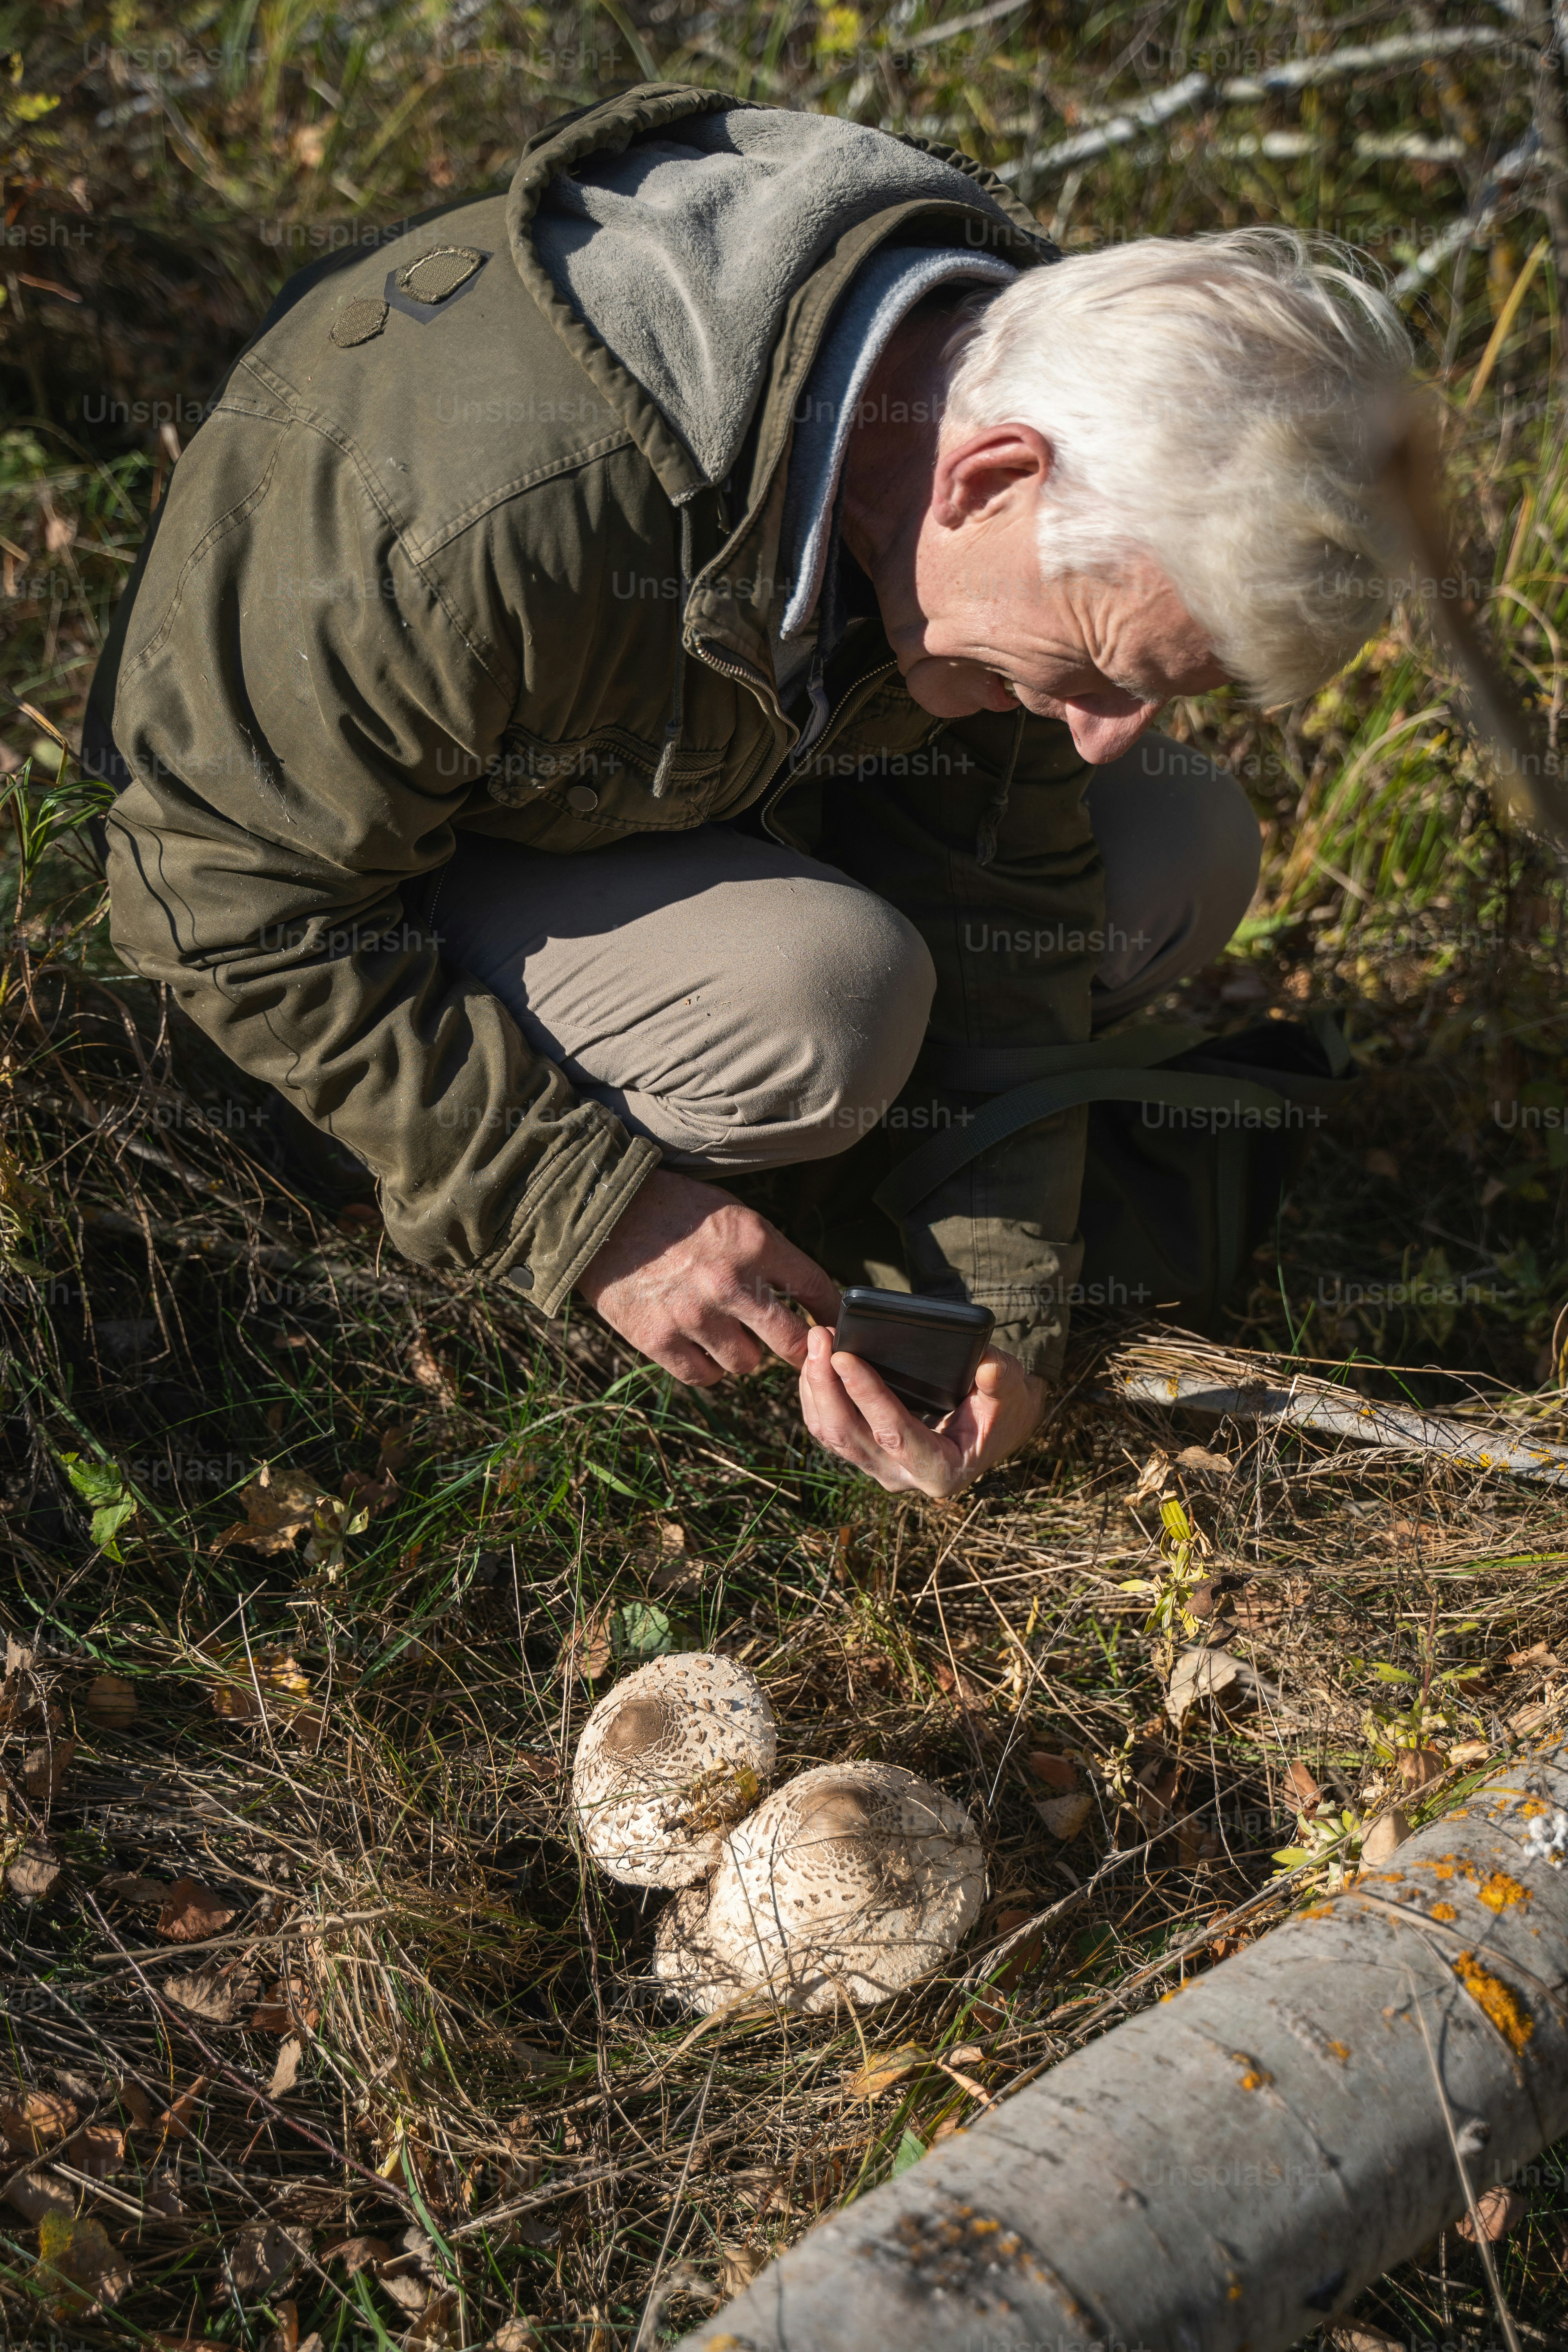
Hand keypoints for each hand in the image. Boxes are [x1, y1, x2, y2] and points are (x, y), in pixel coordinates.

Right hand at [578, 1168, 839, 1385]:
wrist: (601, 1216)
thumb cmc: (673, 1212)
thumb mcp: (731, 1215)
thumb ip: (768, 1253)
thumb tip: (804, 1296)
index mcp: (755, 1242)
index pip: (815, 1288)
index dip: (830, 1313)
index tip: (832, 1325)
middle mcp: (730, 1281)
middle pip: (790, 1342)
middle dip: (796, 1350)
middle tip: (790, 1349)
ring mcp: (694, 1315)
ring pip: (746, 1364)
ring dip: (742, 1354)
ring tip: (724, 1332)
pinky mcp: (659, 1339)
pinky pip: (705, 1377)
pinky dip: (706, 1367)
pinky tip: (697, 1345)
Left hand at [799, 1326, 1044, 1496]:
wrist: (992, 1426)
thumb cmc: (1000, 1408)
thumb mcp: (1010, 1392)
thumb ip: (1001, 1382)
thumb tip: (987, 1368)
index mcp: (942, 1470)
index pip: (895, 1434)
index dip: (868, 1395)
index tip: (843, 1356)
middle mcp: (903, 1476)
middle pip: (849, 1436)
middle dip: (827, 1385)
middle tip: (819, 1336)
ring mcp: (879, 1468)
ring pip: (831, 1434)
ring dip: (815, 1387)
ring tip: (814, 1340)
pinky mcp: (864, 1453)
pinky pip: (827, 1428)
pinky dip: (816, 1393)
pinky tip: (815, 1359)